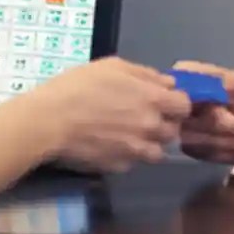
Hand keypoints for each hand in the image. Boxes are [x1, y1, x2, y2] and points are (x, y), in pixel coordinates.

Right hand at [26, 56, 191, 172]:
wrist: (48, 121)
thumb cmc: (78, 86)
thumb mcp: (113, 66)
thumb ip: (146, 74)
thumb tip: (167, 84)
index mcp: (153, 100)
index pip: (184, 106)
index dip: (176, 103)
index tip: (164, 101)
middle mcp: (151, 128)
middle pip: (173, 131)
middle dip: (163, 124)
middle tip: (143, 117)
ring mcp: (136, 151)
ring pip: (157, 151)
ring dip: (149, 143)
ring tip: (128, 134)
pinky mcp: (119, 167)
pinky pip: (134, 162)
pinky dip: (128, 155)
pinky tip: (110, 145)